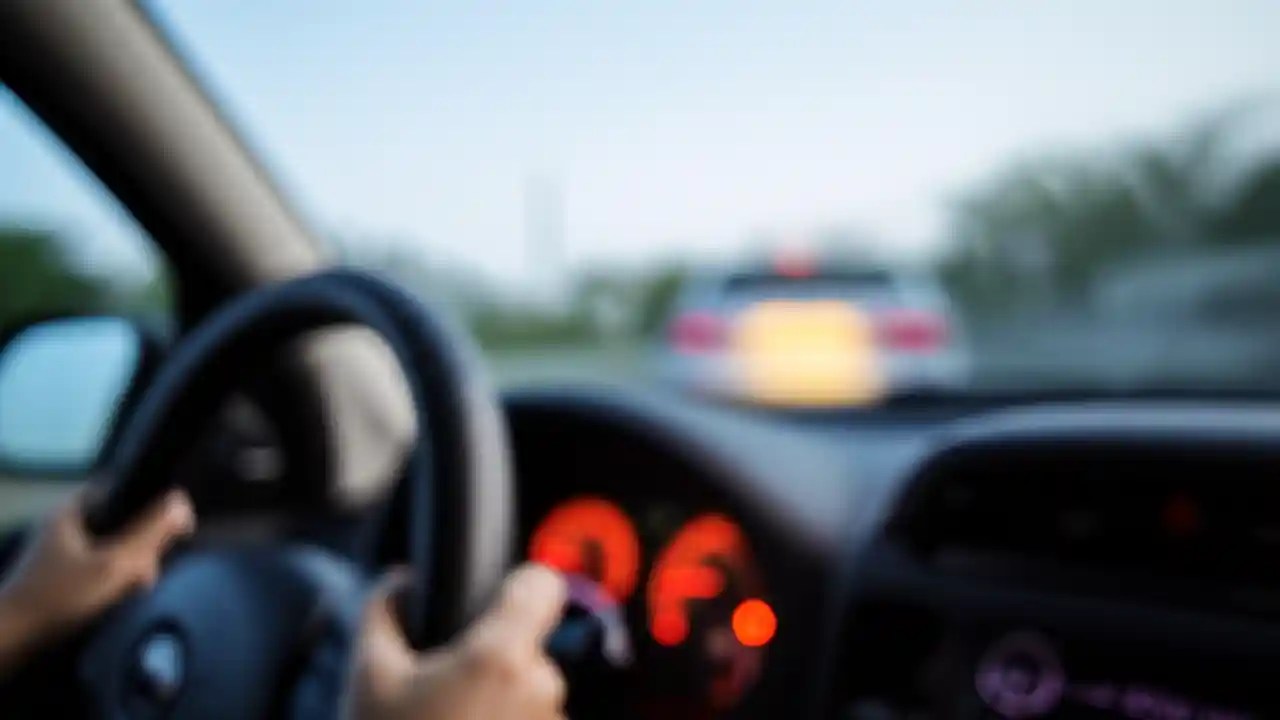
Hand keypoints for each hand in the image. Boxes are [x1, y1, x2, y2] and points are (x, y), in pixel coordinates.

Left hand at [0, 488, 195, 670]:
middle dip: (142, 548)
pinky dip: (113, 581)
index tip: (170, 530)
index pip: (126, 489)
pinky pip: (101, 568)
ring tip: (133, 591)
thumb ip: (151, 533)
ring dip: (130, 569)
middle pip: (123, 522)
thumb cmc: (60, 598)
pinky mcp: (61, 576)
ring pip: (114, 548)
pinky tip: (118, 600)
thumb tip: (184, 502)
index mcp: (75, 508)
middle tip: (146, 574)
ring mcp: (61, 550)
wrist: (10, 642)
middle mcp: (67, 523)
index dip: (153, 505)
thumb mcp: (114, 564)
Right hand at [347, 563, 568, 719]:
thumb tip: (403, 580)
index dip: (520, 585)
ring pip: (532, 695)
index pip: (542, 585)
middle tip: (444, 694)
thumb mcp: (368, 677)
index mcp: (499, 655)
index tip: (496, 599)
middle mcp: (540, 689)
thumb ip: (383, 610)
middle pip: (529, 647)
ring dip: (502, 707)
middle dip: (494, 663)